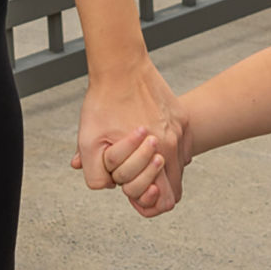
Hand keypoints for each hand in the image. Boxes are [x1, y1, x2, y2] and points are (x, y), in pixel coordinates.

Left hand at [71, 54, 185, 217]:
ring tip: (137, 156)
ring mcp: (181, 129)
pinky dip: (166, 149)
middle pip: (175, 187)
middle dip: (154, 186)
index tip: (135, 194)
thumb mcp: (89, 143)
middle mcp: (175, 144)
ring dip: (160, 167)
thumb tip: (110, 186)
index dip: (149, 203)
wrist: (120, 66)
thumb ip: (97, 175)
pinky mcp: (181, 117)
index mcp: (158, 154)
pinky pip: (180, 145)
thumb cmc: (104, 102)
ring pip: (177, 165)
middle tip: (134, 177)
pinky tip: (147, 141)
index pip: (167, 200)